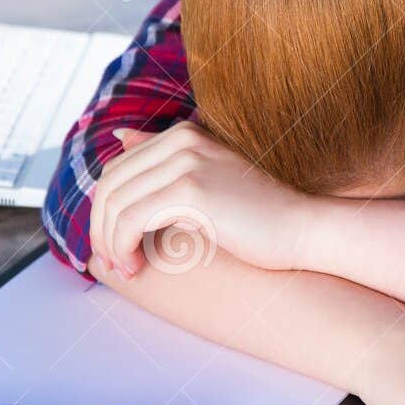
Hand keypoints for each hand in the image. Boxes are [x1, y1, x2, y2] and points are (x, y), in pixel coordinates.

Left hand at [89, 122, 314, 277]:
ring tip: (125, 269)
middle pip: (110, 185)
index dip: (105, 212)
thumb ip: (165, 160)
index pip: (117, 170)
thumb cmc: (258, 217)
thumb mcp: (206, 180)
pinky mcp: (191, 190)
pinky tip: (135, 268)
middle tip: (113, 265)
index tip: (115, 247)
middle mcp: (182, 140)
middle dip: (102, 229)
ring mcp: (186, 161)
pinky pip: (132, 219)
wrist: (303, 229)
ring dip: (110, 243)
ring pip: (116, 204)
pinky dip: (123, 247)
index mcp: (183, 135)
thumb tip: (120, 137)